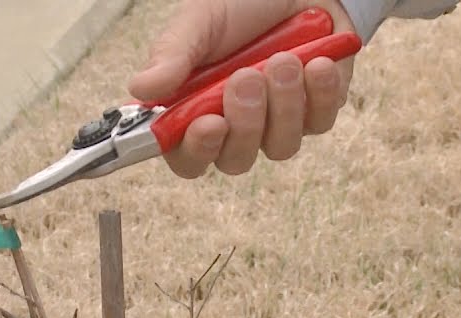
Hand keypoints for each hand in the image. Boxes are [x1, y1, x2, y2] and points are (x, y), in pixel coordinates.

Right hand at [128, 0, 356, 177]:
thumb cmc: (238, 6)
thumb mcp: (198, 23)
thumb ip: (171, 57)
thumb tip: (141, 89)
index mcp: (194, 111)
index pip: (187, 158)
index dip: (196, 152)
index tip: (209, 124)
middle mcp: (234, 126)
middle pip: (235, 160)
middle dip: (245, 122)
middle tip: (247, 76)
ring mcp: (276, 124)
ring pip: (280, 146)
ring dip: (283, 104)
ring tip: (284, 60)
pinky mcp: (315, 113)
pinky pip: (318, 122)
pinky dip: (319, 93)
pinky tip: (316, 63)